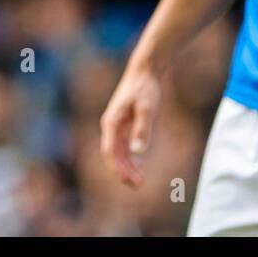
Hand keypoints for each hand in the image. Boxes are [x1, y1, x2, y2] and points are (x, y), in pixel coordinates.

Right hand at [100, 64, 162, 187]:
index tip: (129, 181)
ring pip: (118, 152)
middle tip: (138, 185)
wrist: (145, 70)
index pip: (110, 151)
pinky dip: (129, 157)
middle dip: (123, 171)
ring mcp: (116, 124)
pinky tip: (138, 165)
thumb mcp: (147, 109)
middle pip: (113, 154)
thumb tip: (138, 152)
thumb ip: (142, 129)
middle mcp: (111, 125)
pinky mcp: (124, 123)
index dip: (118, 168)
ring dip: (126, 166)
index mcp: (112, 122)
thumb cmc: (145, 88)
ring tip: (139, 181)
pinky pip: (123, 145)